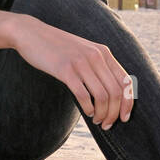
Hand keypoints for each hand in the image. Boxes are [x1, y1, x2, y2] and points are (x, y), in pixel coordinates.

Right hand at [7, 14, 133, 128]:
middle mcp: (96, 56)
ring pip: (102, 96)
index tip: (124, 118)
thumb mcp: (83, 51)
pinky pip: (83, 95)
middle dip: (114, 114)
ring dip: (102, 114)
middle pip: (116, 92)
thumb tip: (110, 94)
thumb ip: (97, 66)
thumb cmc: (57, 48)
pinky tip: (87, 112)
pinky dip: (88, 108)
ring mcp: (81, 62)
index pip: (125, 82)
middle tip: (107, 125)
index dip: (128, 103)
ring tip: (97, 121)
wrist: (32, 34)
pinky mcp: (65, 70)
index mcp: (103, 52)